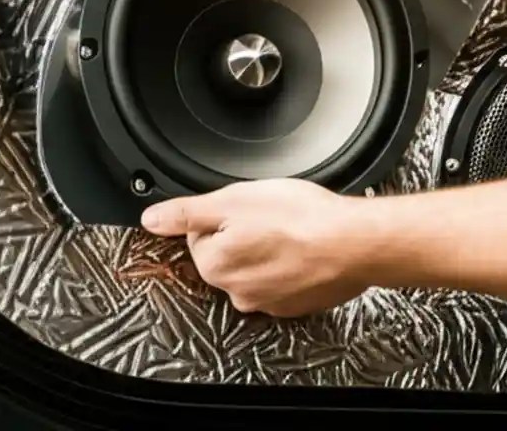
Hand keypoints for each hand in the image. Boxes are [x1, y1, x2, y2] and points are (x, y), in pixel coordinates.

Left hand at [140, 179, 368, 317]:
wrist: (354, 244)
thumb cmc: (300, 219)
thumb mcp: (233, 201)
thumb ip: (186, 212)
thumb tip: (152, 219)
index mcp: (215, 265)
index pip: (200, 235)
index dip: (223, 214)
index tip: (247, 208)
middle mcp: (237, 292)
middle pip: (229, 254)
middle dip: (246, 234)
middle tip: (274, 216)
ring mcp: (270, 302)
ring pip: (258, 267)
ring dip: (271, 250)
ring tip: (295, 231)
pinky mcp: (298, 304)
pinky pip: (285, 281)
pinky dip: (294, 266)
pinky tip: (308, 248)